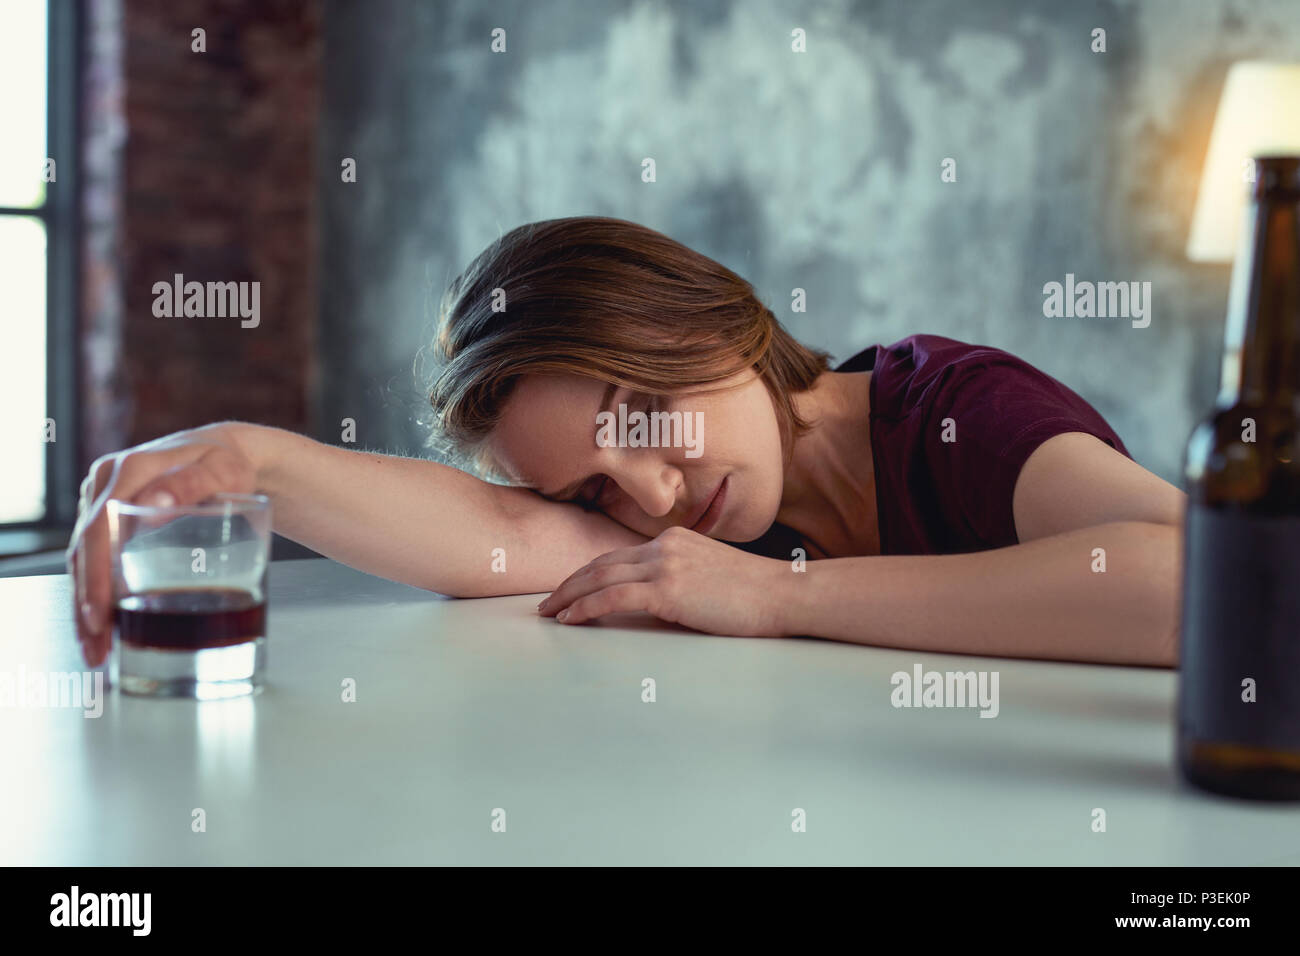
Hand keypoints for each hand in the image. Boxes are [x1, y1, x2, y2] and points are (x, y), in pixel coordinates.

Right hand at [65, 423, 258, 667]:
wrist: (227, 454)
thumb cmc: (230, 464)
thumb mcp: (223, 470)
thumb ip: (194, 483)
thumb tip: (156, 503)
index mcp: (128, 471)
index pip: (98, 529)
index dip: (95, 577)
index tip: (99, 615)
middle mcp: (107, 485)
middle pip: (84, 551)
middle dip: (86, 603)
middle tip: (96, 649)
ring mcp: (104, 500)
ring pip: (85, 558)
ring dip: (86, 604)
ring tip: (97, 648)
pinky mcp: (110, 516)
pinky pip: (95, 557)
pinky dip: (96, 591)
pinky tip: (103, 623)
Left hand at [537, 526, 790, 636]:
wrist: (783, 595)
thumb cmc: (755, 595)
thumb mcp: (712, 577)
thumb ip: (682, 579)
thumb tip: (659, 601)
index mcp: (674, 541)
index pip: (619, 557)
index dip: (588, 574)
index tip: (569, 590)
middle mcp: (664, 546)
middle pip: (602, 564)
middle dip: (569, 584)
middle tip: (545, 603)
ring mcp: (666, 565)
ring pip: (601, 578)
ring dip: (570, 597)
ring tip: (549, 613)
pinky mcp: (669, 589)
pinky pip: (614, 597)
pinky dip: (587, 607)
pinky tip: (571, 620)